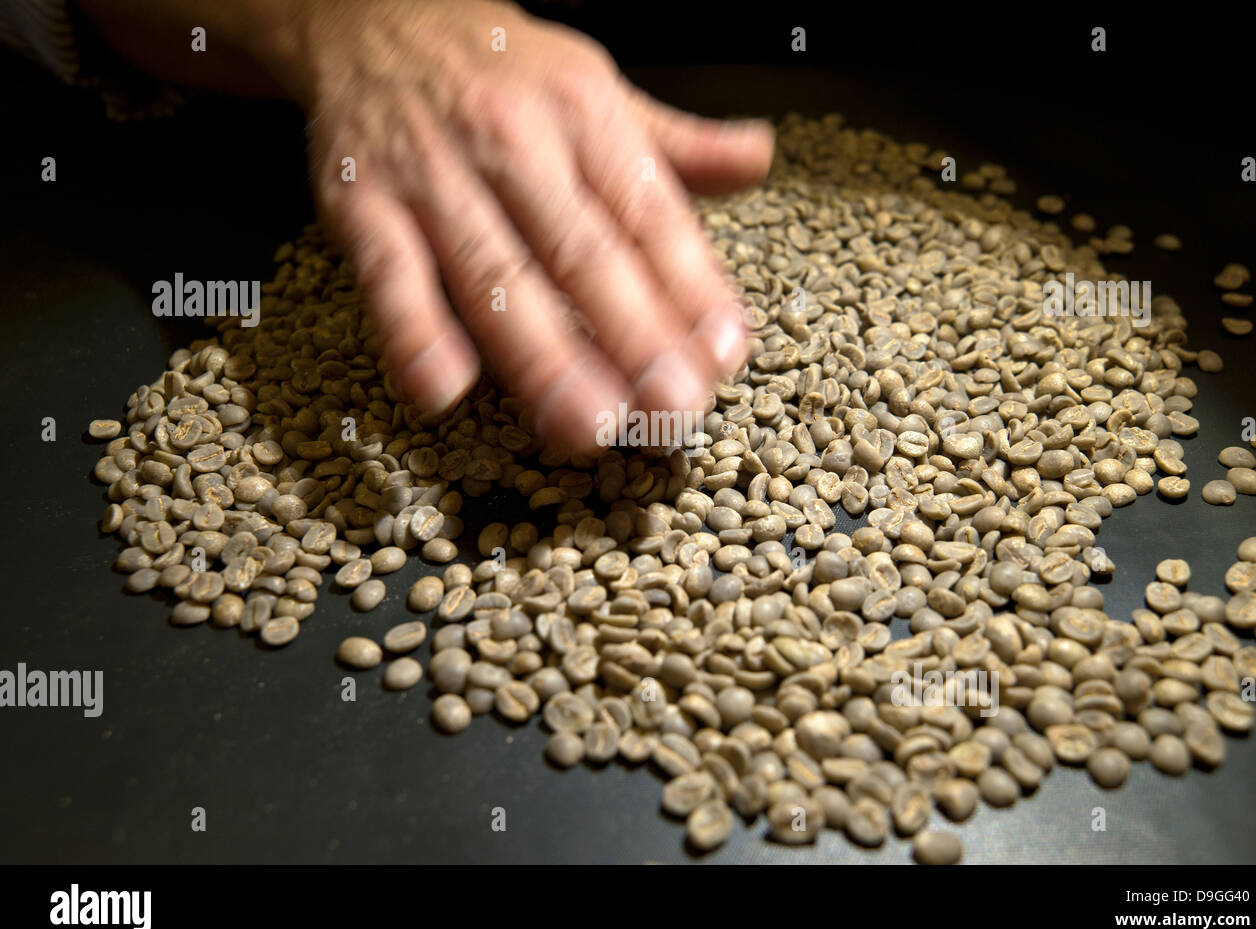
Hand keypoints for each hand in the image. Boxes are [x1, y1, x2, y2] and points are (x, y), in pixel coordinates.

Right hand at [286, 0, 773, 449]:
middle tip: (671, 405)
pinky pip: (389, 275)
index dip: (691, 286)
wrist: (376, 16)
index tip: (722, 352)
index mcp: (585, 117)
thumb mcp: (599, 89)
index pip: (650, 214)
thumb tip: (757, 159)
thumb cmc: (500, 71)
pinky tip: (443, 388)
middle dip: (631, 336)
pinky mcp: (362, 205)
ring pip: (495, 275)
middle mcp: (514, 144)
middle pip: (581, 253)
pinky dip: (413, 332)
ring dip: (542, 358)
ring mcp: (435, 176)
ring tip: (587, 425)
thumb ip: (676, 144)